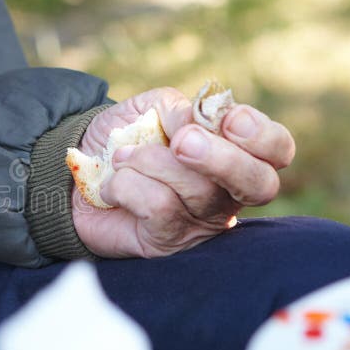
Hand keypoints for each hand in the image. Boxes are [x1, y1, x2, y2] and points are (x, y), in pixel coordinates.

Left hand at [72, 88, 294, 257]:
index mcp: (233, 154)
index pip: (277, 150)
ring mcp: (198, 223)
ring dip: (150, 162)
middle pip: (258, 183)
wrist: (73, 174)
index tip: (229, 119)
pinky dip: (127, 185)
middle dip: (221, 158)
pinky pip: (159, 207)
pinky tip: (110, 186)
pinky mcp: (166, 242)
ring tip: (121, 157)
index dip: (262, 135)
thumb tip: (198, 122)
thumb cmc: (123, 139)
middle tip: (181, 142)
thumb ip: (181, 108)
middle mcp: (226, 194)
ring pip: (198, 190)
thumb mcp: (152, 109)